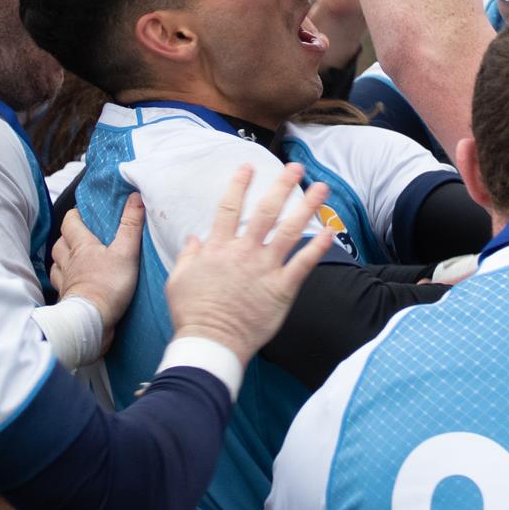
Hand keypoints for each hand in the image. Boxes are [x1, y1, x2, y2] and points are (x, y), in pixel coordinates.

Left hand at [51, 198, 141, 333]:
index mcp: (82, 247)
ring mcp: (66, 282)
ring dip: (61, 259)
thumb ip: (131, 225)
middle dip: (66, 237)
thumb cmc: (108, 286)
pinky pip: (60, 287)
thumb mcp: (126, 252)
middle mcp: (69, 262)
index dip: (74, 216)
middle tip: (77, 235)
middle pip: (59, 244)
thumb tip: (136, 197)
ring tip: (72, 258)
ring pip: (56, 265)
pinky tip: (72, 284)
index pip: (70, 223)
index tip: (81, 213)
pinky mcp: (67, 300)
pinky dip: (63, 282)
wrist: (91, 321)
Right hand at [164, 163, 335, 362]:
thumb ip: (187, 256)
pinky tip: (330, 230)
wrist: (211, 343)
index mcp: (218, 248)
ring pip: (289, 231)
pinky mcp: (281, 289)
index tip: (249, 166)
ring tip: (321, 188)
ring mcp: (265, 269)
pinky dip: (318, 246)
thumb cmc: (192, 314)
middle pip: (266, 212)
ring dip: (306, 207)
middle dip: (282, 186)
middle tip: (296, 168)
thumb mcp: (178, 280)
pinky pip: (303, 264)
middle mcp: (244, 252)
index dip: (239, 184)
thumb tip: (193, 238)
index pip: (229, 208)